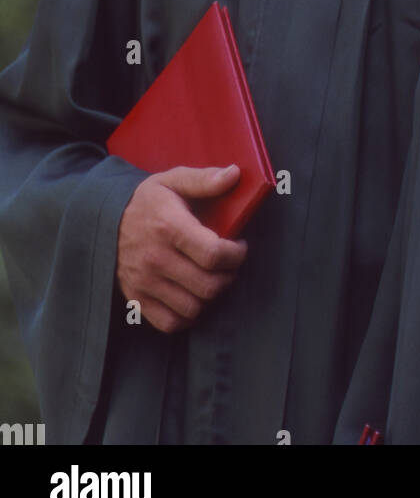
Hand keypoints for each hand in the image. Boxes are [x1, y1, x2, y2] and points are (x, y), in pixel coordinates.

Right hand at [116, 165, 247, 333]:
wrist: (102, 221)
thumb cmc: (146, 201)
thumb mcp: (172, 180)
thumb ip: (204, 179)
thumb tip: (235, 174)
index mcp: (169, 227)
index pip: (213, 254)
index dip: (236, 254)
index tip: (238, 246)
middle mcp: (155, 259)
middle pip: (208, 285)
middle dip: (228, 276)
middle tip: (228, 264)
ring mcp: (144, 283)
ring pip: (193, 307)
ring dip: (210, 296)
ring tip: (211, 277)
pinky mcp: (137, 299)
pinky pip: (171, 323)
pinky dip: (187, 315)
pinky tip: (192, 295)